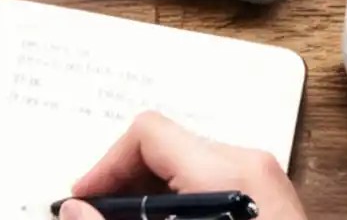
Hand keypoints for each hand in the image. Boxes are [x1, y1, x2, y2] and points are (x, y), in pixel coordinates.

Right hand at [60, 111, 306, 219]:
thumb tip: (76, 212)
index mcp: (228, 172)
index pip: (148, 135)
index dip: (105, 167)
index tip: (82, 202)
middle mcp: (251, 167)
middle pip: (165, 152)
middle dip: (124, 189)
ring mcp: (265, 186)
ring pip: (186, 173)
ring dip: (149, 203)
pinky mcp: (270, 206)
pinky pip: (211, 191)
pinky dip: (179, 210)